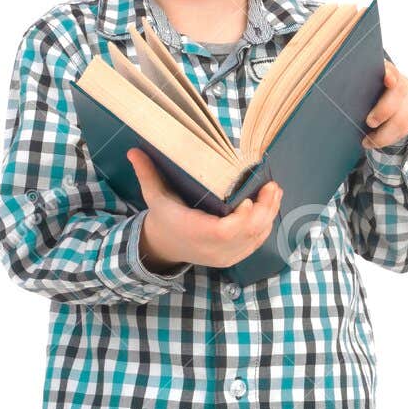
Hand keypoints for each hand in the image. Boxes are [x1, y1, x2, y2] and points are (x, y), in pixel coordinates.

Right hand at [126, 147, 282, 271]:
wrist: (164, 246)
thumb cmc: (163, 217)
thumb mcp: (154, 196)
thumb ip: (147, 173)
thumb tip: (133, 151)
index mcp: (192, 232)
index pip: (222, 232)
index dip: (240, 220)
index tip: (248, 200)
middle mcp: (210, 248)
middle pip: (245, 235)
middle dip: (264, 211)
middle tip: (271, 187)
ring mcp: (224, 256)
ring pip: (254, 239)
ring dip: (269, 216)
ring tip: (274, 192)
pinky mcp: (232, 257)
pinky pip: (255, 244)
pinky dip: (265, 226)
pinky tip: (270, 207)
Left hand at [362, 57, 407, 149]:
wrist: (402, 97)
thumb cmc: (376, 93)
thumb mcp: (368, 87)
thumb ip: (359, 87)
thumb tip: (336, 92)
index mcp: (389, 74)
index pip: (391, 70)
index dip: (390, 74)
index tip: (388, 80)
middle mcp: (404, 85)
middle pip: (398, 96)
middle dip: (383, 111)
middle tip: (369, 122)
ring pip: (402, 120)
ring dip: (383, 134)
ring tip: (367, 141)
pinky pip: (404, 130)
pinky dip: (388, 139)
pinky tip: (375, 142)